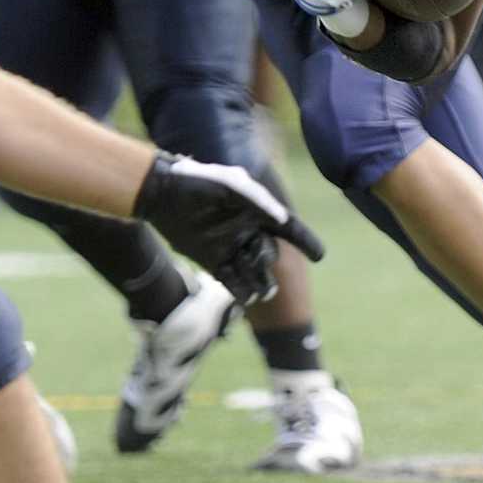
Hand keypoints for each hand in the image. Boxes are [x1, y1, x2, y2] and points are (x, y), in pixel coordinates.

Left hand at [133, 152, 324, 304]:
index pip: (288, 229)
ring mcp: (230, 248)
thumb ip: (257, 200)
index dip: (305, 240)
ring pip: (253, 272)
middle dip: (266, 262)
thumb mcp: (231, 186)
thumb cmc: (198, 184)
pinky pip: (232, 280)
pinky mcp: (212, 261)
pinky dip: (240, 291)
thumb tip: (281, 219)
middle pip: (269, 254)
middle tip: (253, 259)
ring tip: (261, 293)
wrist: (163, 195)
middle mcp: (247, 232)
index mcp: (256, 213)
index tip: (319, 255)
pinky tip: (245, 299)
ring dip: (259, 284)